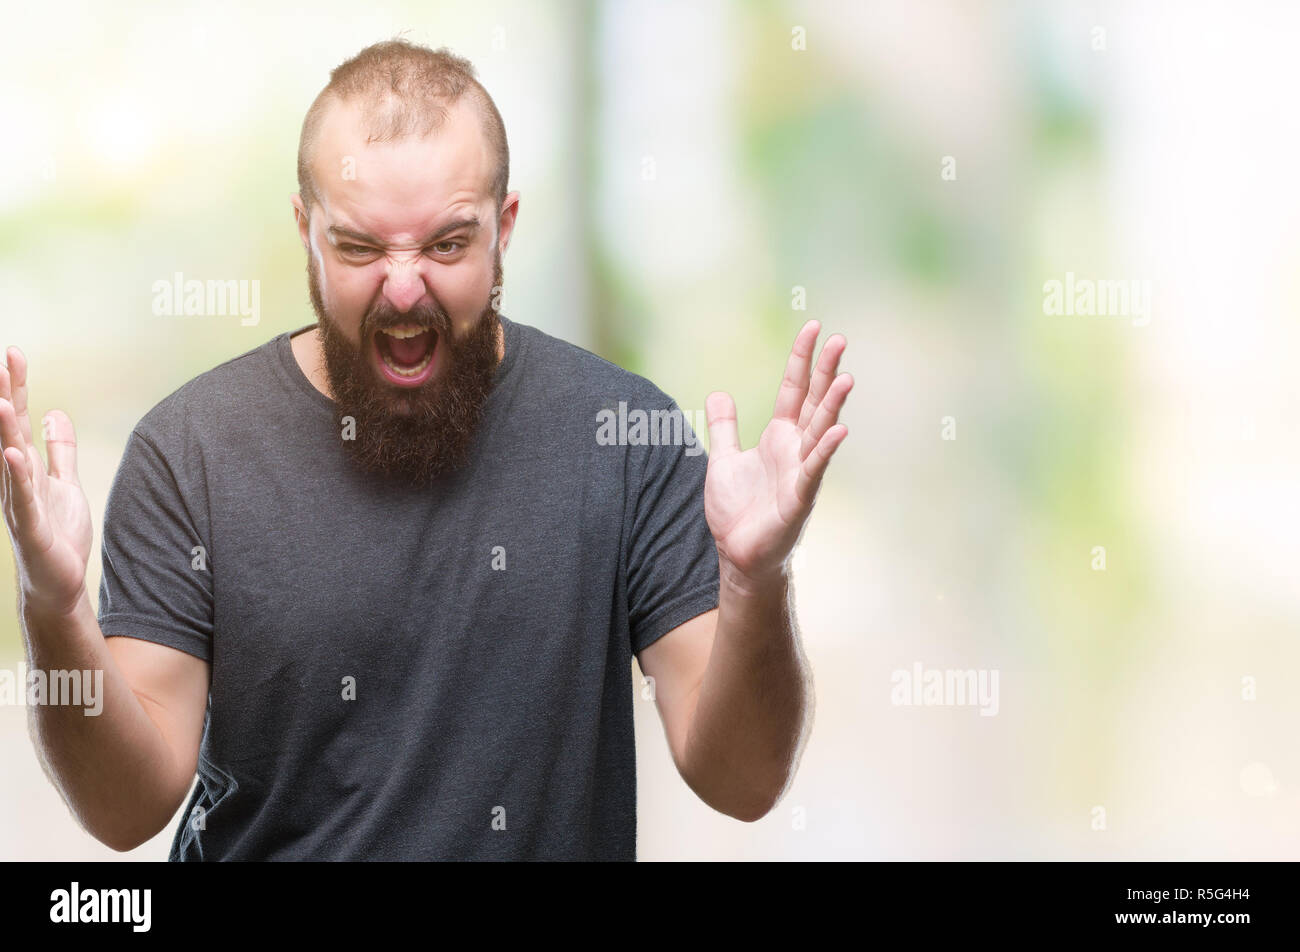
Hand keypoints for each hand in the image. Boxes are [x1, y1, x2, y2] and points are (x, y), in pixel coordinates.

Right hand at [0, 346, 91, 615]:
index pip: (17, 420)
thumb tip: (56, 413)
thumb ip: (60, 450)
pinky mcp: (31, 527)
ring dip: (3, 429)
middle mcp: (14, 480)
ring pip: (9, 459)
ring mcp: (19, 503)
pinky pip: (22, 498)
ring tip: (0, 398)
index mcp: (23, 467)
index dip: (16, 387)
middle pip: (8, 431)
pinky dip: (18, 475)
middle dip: (5, 395)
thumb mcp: (65, 484)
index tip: (14, 353)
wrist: (57, 583)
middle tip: (4, 358)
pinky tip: (13, 454)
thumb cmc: (58, 534)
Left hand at [703, 319, 852, 588]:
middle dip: (826, 371)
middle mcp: (796, 449)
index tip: (813, 328)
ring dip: (833, 405)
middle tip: (839, 339)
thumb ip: (724, 426)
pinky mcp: (800, 497)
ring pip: (821, 431)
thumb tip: (719, 393)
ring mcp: (801, 471)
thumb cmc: (736, 510)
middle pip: (815, 402)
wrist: (738, 553)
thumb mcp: (722, 459)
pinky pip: (814, 469)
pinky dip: (826, 450)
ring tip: (846, 377)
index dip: (802, 359)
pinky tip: (839, 431)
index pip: (794, 390)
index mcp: (779, 437)